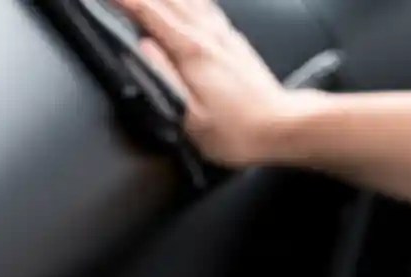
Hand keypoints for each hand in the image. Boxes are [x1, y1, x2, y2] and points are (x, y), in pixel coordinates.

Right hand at [115, 0, 319, 166]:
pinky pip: (207, 8)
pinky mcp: (234, 42)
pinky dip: (190, 0)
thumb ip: (164, 76)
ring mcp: (225, 37)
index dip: (128, 1)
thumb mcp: (189, 114)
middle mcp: (210, 37)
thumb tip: (142, 48)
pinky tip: (188, 1)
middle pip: (171, 1)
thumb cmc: (235, 130)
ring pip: (191, 1)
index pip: (153, 16)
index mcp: (193, 53)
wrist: (282, 127)